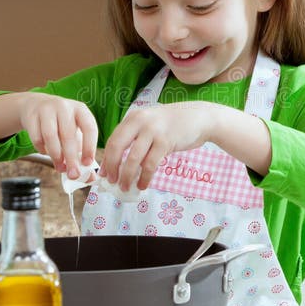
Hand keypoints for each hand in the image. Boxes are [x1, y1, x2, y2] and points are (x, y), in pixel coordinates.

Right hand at [18, 93, 98, 178]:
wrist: (37, 106)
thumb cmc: (62, 124)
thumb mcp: (76, 132)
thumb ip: (83, 154)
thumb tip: (90, 178)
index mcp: (81, 110)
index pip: (89, 128)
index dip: (89, 146)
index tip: (88, 164)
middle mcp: (65, 107)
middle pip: (68, 134)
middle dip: (71, 158)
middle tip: (73, 175)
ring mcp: (47, 109)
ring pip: (50, 136)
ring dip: (55, 155)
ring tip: (60, 167)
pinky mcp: (31, 115)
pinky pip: (36, 137)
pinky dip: (41, 149)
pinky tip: (46, 153)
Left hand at [100, 102, 214, 190]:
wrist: (200, 117)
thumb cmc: (174, 124)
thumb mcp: (151, 123)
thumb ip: (137, 137)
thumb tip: (120, 162)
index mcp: (133, 118)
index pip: (113, 139)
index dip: (107, 158)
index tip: (104, 173)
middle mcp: (140, 121)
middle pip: (117, 147)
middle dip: (112, 167)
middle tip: (112, 182)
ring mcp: (153, 131)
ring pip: (132, 158)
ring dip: (127, 176)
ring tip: (126, 187)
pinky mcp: (165, 141)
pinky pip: (150, 164)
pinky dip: (145, 177)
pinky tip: (143, 184)